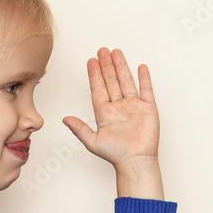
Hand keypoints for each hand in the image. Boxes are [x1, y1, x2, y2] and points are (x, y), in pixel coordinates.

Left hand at [63, 48, 163, 198]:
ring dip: (121, 67)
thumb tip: (65, 119)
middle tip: (102, 50)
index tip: (91, 61)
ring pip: (126, 81)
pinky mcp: (148, 109)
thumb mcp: (92, 142)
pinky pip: (146, 90)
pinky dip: (144, 78)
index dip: (94, 74)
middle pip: (111, 81)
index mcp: (104, 113)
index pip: (98, 88)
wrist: (135, 161)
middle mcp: (118, 107)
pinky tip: (140, 67)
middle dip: (106, 65)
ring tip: (116, 52)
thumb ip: (79, 129)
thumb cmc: (115, 155)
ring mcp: (133, 106)